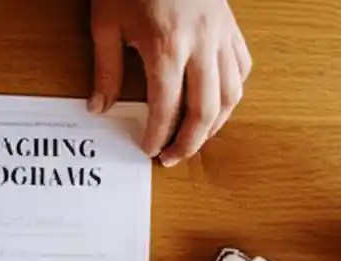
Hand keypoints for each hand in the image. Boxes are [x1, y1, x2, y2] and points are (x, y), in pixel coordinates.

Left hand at [89, 0, 251, 166]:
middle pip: (206, 111)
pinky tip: (217, 103)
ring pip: (231, 94)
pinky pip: (241, 67)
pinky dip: (232, 92)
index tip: (149, 150)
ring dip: (216, 124)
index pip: (166, 108)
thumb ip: (106, 69)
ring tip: (195, 138)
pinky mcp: (231, 26)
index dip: (158, 135)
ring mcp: (221, 35)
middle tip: (172, 158)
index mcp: (167, 47)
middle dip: (190, 142)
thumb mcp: (106, 22)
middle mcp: (201, 44)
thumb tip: (99, 107)